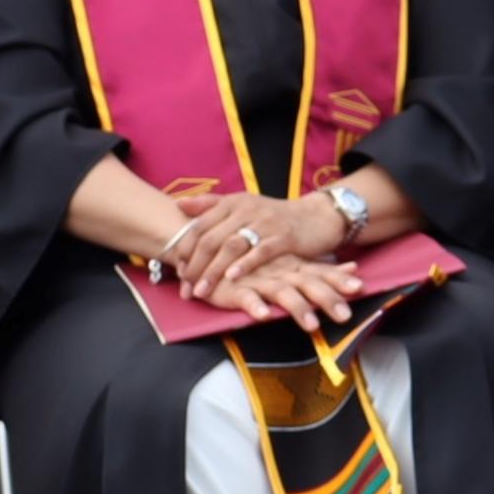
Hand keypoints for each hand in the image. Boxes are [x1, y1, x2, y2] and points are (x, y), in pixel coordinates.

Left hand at [165, 190, 342, 299]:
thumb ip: (210, 205)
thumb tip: (178, 203)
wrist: (316, 216)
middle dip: (195, 265)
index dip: (185, 248)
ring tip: (201, 291)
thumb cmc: (274, 216)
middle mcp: (246, 209)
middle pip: (212, 238)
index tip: (177, 270)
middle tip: (185, 287)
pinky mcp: (283, 237)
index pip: (200, 225)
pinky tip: (232, 279)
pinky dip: (244, 266)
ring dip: (213, 271)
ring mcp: (265, 223)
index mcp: (233, 202)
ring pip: (231, 247)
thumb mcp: (242, 205)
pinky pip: (260, 252)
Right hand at [218, 252, 363, 330]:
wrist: (210, 251)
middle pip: (308, 285)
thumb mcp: (290, 262)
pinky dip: (255, 306)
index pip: (321, 273)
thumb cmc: (255, 262)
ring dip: (298, 308)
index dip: (340, 280)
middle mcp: (280, 272)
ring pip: (281, 293)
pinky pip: (246, 297)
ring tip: (312, 325)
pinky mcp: (234, 290)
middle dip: (327, 300)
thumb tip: (354, 269)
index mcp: (293, 267)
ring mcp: (258, 280)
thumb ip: (319, 267)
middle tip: (345, 316)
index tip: (360, 287)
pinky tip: (264, 316)